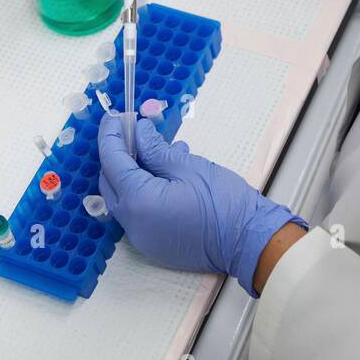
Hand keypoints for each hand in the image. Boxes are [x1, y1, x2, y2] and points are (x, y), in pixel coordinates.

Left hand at [98, 116, 305, 294]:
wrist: (248, 241)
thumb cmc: (223, 202)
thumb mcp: (188, 166)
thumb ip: (156, 149)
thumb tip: (139, 132)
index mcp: (139, 202)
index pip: (113, 162)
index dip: (111, 136)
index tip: (114, 116)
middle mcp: (133, 224)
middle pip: (111, 182)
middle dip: (118, 155)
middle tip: (133, 132)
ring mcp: (142, 238)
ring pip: (124, 198)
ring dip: (135, 173)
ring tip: (163, 152)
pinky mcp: (154, 244)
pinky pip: (139, 212)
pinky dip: (145, 191)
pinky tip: (168, 175)